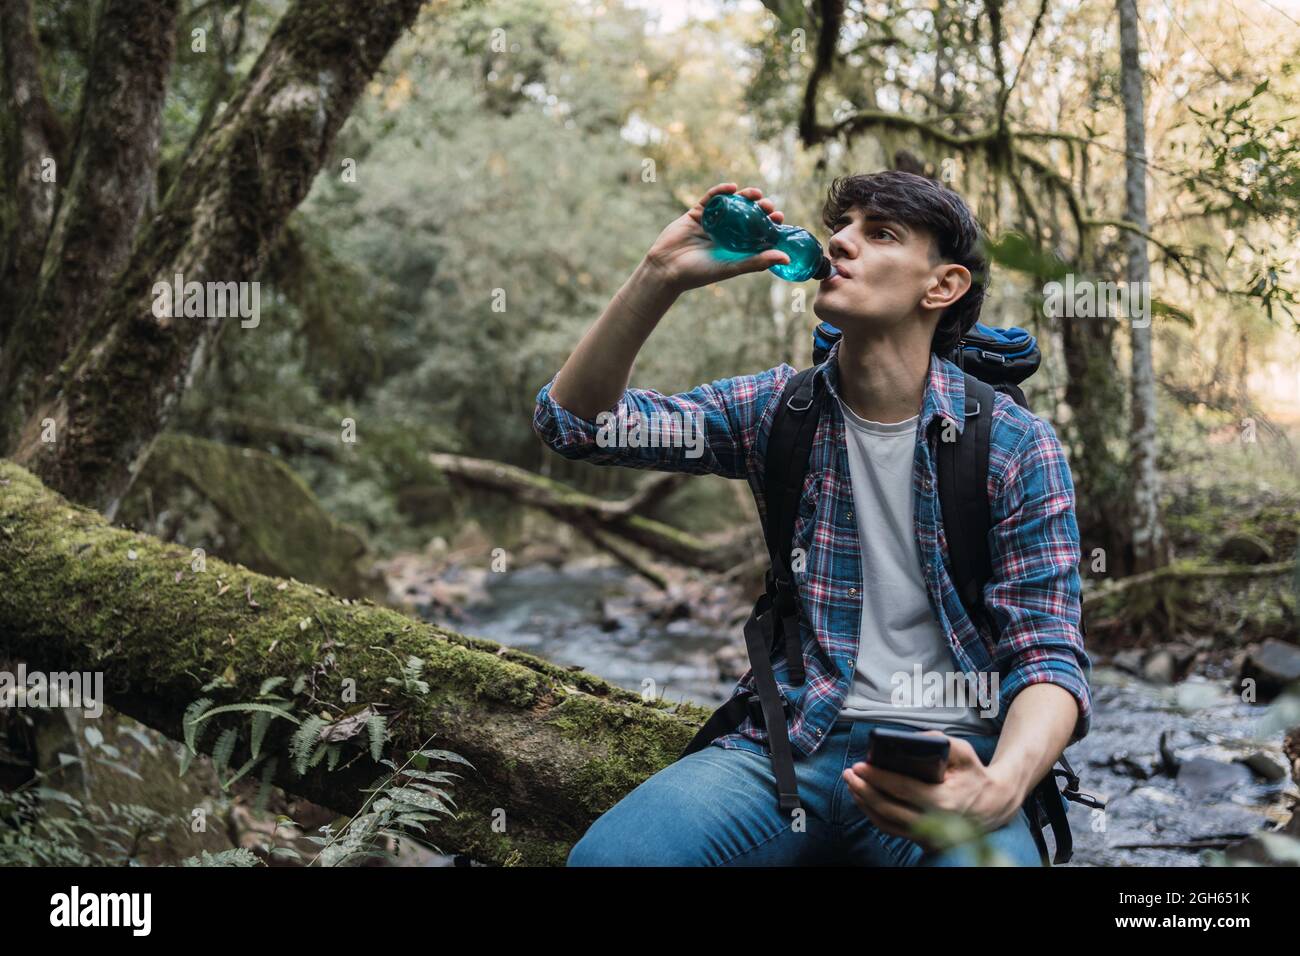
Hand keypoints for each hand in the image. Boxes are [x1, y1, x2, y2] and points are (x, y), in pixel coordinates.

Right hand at [642, 183, 789, 294]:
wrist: (666, 268)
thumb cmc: (698, 273)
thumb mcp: (731, 267)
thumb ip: (756, 262)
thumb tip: (786, 258)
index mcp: (735, 248)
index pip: (757, 233)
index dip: (770, 224)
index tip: (780, 218)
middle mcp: (725, 234)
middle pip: (747, 216)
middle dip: (760, 209)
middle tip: (769, 206)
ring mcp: (711, 222)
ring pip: (731, 205)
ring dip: (745, 197)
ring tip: (756, 194)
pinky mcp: (696, 213)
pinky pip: (710, 199)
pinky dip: (721, 191)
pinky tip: (732, 187)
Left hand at [840, 731, 1024, 848]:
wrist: (996, 805)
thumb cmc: (976, 775)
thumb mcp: (965, 753)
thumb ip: (941, 742)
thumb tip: (915, 738)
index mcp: (944, 800)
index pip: (903, 789)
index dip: (878, 778)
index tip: (859, 766)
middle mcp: (935, 822)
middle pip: (888, 809)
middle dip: (864, 791)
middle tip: (849, 775)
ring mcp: (930, 835)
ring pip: (887, 823)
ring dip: (865, 804)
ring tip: (852, 785)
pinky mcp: (925, 841)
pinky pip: (893, 830)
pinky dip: (875, 816)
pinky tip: (865, 800)